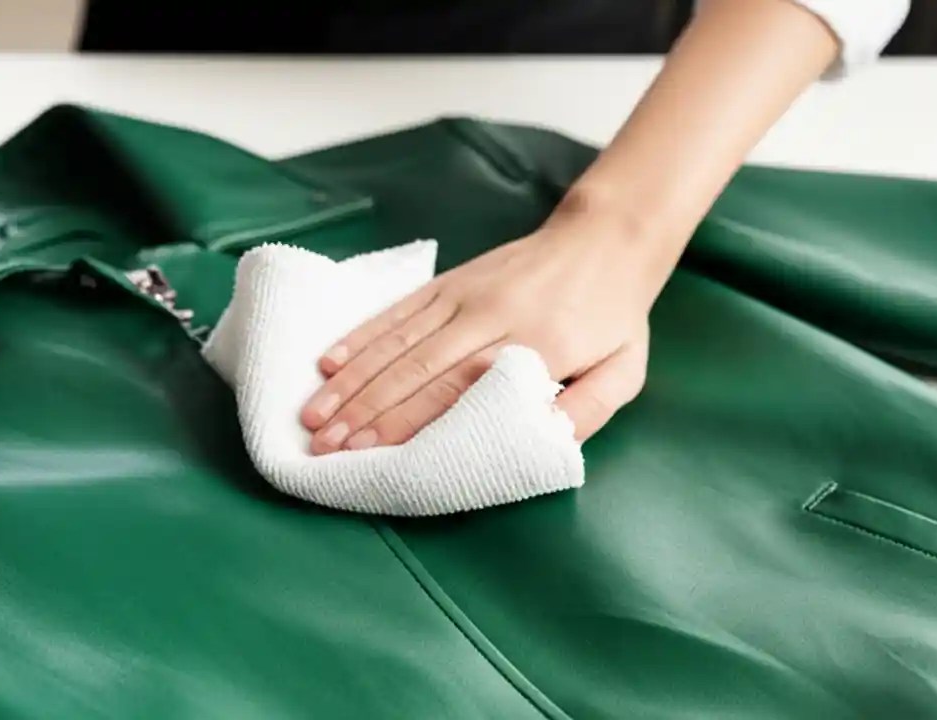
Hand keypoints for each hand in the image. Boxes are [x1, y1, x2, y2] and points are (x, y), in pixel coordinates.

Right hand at [300, 206, 664, 453]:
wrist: (605, 239)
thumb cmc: (613, 319)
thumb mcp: (623, 371)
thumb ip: (586, 410)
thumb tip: (540, 441)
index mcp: (534, 347)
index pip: (457, 390)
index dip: (406, 422)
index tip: (365, 452)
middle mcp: (491, 318)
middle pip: (415, 369)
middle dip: (364, 410)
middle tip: (323, 446)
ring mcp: (465, 295)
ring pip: (397, 340)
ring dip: (351, 378)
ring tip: (312, 413)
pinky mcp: (451, 281)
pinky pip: (399, 310)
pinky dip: (361, 335)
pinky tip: (328, 360)